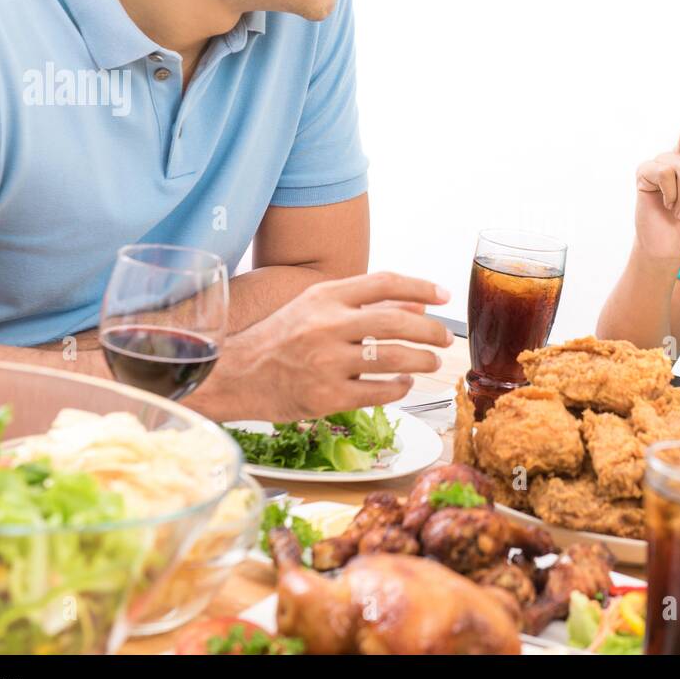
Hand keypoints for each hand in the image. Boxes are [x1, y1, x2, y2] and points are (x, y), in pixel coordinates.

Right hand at [218, 272, 453, 419]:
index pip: (385, 282)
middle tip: (445, 338)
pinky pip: (378, 392)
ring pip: (393, 359)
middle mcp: (327, 325)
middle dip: (431, 331)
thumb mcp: (316, 309)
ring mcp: (327, 362)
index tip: (444, 295)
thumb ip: (365, 304)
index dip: (421, 287)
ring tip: (431, 362)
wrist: (234, 375)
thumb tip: (417, 307)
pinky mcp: (326, 396)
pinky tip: (404, 384)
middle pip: (397, 322)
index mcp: (325, 297)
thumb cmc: (280, 338)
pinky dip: (400, 388)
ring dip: (422, 361)